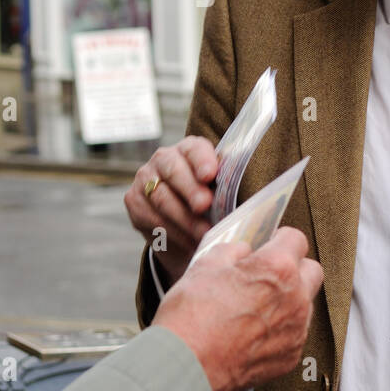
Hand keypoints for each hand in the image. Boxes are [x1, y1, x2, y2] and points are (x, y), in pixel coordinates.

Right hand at [123, 136, 218, 282]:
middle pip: (173, 169)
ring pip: (161, 197)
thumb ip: (228, 190)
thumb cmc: (210, 206)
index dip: (202, 160)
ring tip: (203, 233)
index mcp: (190, 150)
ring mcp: (145, 178)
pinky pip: (150, 216)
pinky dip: (171, 232)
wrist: (182, 227)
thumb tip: (256, 201)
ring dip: (183, 218)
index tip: (211, 175)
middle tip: (205, 206)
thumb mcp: (220, 193)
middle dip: (190, 189)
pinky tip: (187, 242)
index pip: (194, 148)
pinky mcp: (134, 200)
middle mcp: (164, 158)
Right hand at [153, 227, 323, 390]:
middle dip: (294, 267)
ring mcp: (296, 330)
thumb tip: (241, 251)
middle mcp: (295, 298)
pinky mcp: (291, 356)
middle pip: (312, 270)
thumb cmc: (192, 317)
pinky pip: (294, 333)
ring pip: (305, 303)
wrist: (186, 365)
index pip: (297, 239)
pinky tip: (252, 330)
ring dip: (288, 298)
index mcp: (277, 268)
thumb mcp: (205, 265)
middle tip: (267, 272)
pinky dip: (280, 328)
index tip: (271, 243)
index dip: (280, 238)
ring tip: (255, 305)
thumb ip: (232, 251)